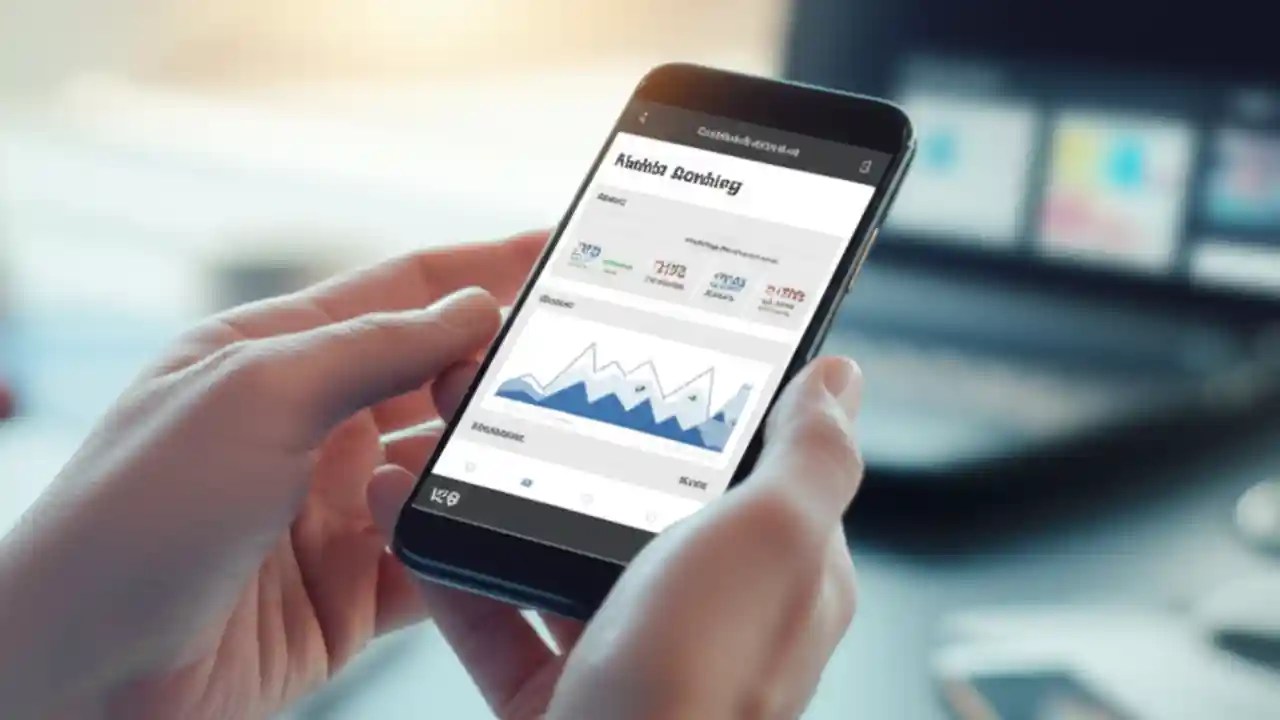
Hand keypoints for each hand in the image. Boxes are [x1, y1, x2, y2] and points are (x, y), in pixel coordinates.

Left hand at [0, 232, 545, 718]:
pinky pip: (435, 552)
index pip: (398, 292)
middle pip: (430, 377)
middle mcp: (306, 426)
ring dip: (485, 458)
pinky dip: (469, 542)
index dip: (478, 266)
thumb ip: (375, 348)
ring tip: (540, 450)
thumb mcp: (258, 396)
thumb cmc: (137, 514)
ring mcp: (330, 508)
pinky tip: (496, 532)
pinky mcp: (348, 589)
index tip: (552, 249)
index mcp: (272, 356)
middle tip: (562, 367)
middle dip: (494, 370)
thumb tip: (472, 307)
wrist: (83, 677)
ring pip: (443, 466)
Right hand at [367, 355, 863, 718]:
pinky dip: (457, 570)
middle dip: (583, 445)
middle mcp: (712, 613)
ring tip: (456, 438)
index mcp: (781, 573)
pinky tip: (420, 522)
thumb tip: (839, 380)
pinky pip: (501, 618)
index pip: (760, 465)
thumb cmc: (699, 681)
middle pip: (645, 503)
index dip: (714, 404)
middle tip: (524, 383)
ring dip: (506, 497)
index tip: (655, 349)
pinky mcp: (561, 693)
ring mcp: (633, 653)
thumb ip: (810, 455)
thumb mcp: (772, 538)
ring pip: (563, 554)